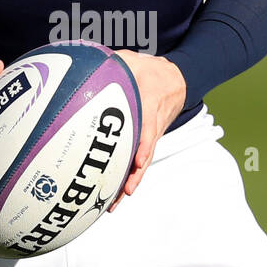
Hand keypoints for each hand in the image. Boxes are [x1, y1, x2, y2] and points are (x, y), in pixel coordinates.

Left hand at [108, 51, 185, 211]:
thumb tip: (88, 62)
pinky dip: (126, 177)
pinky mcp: (145, 142)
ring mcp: (150, 137)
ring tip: (113, 205)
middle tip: (123, 193)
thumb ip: (115, 62)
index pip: (149, 128)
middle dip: (134, 175)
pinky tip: (111, 194)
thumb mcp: (134, 61)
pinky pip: (136, 161)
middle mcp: (152, 127)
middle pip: (145, 155)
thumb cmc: (151, 70)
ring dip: (129, 183)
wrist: (178, 80)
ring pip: (141, 163)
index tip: (138, 161)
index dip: (144, 145)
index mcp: (151, 106)